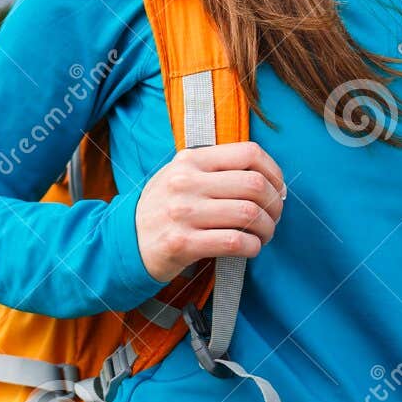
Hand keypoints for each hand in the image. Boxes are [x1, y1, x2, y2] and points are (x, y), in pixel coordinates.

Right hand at [135, 141, 286, 282]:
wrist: (124, 241)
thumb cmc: (162, 208)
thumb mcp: (179, 175)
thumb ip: (215, 169)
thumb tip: (266, 177)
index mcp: (190, 160)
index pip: (248, 153)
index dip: (274, 172)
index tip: (277, 189)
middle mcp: (186, 182)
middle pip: (254, 184)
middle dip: (274, 205)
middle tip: (273, 217)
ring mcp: (183, 213)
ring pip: (249, 214)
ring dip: (267, 229)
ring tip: (263, 235)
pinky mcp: (183, 243)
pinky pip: (234, 242)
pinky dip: (252, 247)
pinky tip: (250, 248)